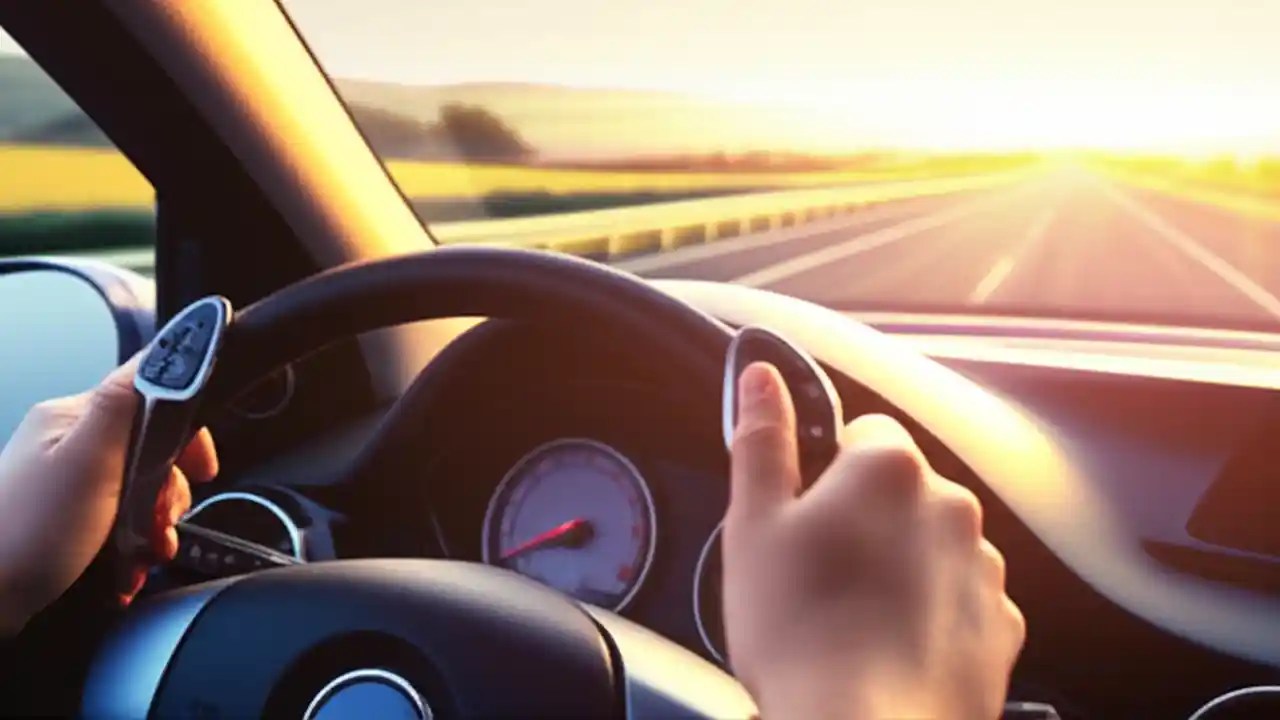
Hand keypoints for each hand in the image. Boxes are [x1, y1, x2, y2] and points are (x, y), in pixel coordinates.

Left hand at [0, 357, 217, 634]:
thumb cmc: (26, 535)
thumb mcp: (88, 460)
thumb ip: (127, 403)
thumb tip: (168, 351)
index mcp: (73, 418)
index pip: (152, 399)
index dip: (186, 434)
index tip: (201, 469)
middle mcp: (69, 444)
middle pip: (152, 451)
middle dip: (169, 492)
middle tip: (161, 522)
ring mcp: (67, 484)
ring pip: (140, 492)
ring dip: (154, 527)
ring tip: (145, 554)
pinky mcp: (67, 522)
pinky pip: (119, 525)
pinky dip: (132, 549)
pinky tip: (127, 570)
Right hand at [723, 362, 1024, 719]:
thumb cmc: (800, 631)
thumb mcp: (754, 524)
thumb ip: (762, 440)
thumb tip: (760, 378)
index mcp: (890, 470)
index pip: (865, 433)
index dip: (828, 473)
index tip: (805, 517)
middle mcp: (951, 507)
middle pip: (902, 491)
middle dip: (867, 520)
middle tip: (818, 573)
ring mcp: (983, 569)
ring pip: (933, 546)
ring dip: (902, 566)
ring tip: (853, 620)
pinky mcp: (1001, 627)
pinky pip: (962, 601)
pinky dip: (933, 615)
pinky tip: (891, 648)